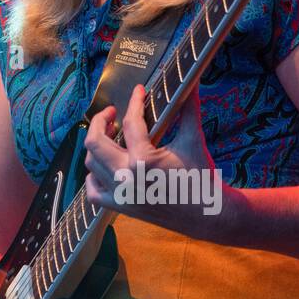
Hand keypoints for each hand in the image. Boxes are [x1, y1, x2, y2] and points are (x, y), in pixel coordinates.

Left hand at [83, 83, 221, 236]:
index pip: (131, 122)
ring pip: (91, 163)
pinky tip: (104, 165)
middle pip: (95, 142)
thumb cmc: (202, 177)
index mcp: (144, 160)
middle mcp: (126, 178)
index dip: (134, 101)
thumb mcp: (193, 140)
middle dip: (101, 121)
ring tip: (110, 136)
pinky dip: (93, 177)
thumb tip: (191, 84)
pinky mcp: (121, 207)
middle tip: (112, 113)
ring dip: (97, 145)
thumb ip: (188, 109)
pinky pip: (93, 192)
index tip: (138, 91)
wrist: (207, 214)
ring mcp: (121, 194)